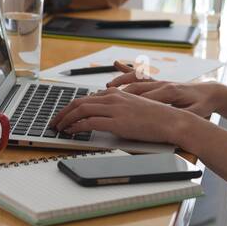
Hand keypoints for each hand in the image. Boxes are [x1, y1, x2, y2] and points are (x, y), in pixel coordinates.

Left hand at [49, 87, 196, 143]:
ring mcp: (114, 109)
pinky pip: (89, 122)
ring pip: (80, 110)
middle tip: (55, 121)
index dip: (71, 107)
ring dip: (66, 119)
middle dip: (63, 112)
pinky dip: (76, 126)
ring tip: (58, 127)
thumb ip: (117, 110)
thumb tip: (103, 118)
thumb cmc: (156, 118)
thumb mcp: (133, 109)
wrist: (172, 121)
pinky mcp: (116, 122)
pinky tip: (70, 131)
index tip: (64, 115)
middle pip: (79, 102)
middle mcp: (113, 98)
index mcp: (116, 94)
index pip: (87, 98)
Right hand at [107, 69, 221, 118]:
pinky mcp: (158, 82)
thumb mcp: (197, 113)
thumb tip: (174, 123)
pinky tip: (116, 64)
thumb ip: (184, 117)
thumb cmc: (202, 104)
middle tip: (105, 100)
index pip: (146, 99)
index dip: (131, 104)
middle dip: (119, 94)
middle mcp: (162, 84)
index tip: (118, 109)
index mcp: (170, 92)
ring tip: (106, 87)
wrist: (209, 93)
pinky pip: (139, 75)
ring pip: (135, 81)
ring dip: (120, 82)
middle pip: (136, 88)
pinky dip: (127, 71)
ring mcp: (159, 82)